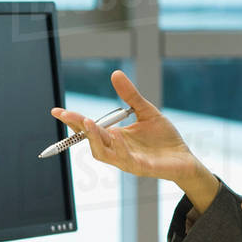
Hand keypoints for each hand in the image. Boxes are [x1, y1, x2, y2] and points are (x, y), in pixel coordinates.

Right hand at [51, 70, 199, 182]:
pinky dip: (120, 148)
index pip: (89, 129)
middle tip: (67, 114)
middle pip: (91, 140)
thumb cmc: (164, 138)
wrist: (185, 158)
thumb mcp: (146, 111)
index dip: (73, 121)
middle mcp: (117, 150)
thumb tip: (115, 73)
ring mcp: (128, 161)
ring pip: (103, 154)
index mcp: (115, 137)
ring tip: (88, 122)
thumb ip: (130, 96)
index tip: (56, 110)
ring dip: (94, 138)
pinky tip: (117, 134)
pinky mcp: (142, 167)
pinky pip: (127, 160)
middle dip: (78, 127)